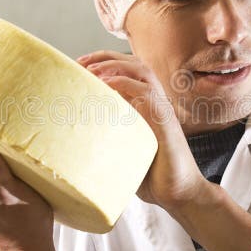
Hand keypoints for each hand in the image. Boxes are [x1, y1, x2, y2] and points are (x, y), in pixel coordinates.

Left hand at [77, 50, 208, 211]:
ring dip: (114, 65)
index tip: (78, 65)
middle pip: (133, 63)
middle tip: (80, 62)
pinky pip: (147, 93)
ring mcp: (162, 109)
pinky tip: (107, 84)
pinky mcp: (165, 122)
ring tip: (91, 69)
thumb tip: (71, 139)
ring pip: (142, 71)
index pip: (127, 70)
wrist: (179, 194)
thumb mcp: (123, 150)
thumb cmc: (151, 175)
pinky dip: (125, 84)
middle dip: (105, 57)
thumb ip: (106, 137)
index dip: (103, 63)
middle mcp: (155, 102)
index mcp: (146, 105)